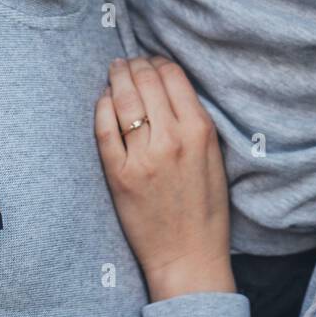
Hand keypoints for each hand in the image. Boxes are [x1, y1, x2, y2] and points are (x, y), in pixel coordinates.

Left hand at [94, 56, 234, 300]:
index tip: (151, 61)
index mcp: (199, 131)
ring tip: (115, 71)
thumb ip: (195, 122)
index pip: (173, 77)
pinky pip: (104, 129)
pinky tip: (103, 100)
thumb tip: (169, 87)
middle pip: (146, 82)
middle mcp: (172, 139)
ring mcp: (143, 157)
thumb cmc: (206, 208)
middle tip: (128, 62)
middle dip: (135, 65)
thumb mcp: (213, 156)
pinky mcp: (119, 175)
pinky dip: (102, 108)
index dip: (158, 62)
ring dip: (117, 79)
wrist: (189, 255)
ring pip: (124, 100)